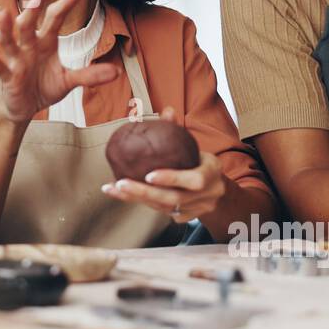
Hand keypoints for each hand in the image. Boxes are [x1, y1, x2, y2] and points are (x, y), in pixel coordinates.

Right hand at [0, 0, 119, 123]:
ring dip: (5, 29)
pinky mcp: (7, 76)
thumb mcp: (69, 81)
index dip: (67, 3)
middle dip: (31, 11)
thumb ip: (89, 75)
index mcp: (46, 41)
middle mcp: (29, 45)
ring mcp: (16, 60)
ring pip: (9, 41)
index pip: (56, 17)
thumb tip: (117, 72)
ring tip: (2, 14)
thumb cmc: (44, 87)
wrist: (24, 107)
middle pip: (29, 25)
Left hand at [100, 107, 226, 220]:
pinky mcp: (186, 217)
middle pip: (175, 199)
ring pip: (165, 208)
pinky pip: (161, 212)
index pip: (195, 180)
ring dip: (137, 198)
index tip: (149, 175)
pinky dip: (140, 202)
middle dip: (145, 193)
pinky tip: (120, 194)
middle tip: (121, 183)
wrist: (215, 187)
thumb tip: (167, 110)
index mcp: (212, 174)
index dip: (172, 179)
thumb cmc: (199, 160)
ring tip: (114, 188)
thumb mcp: (194, 146)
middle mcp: (207, 195)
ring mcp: (198, 209)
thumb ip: (179, 131)